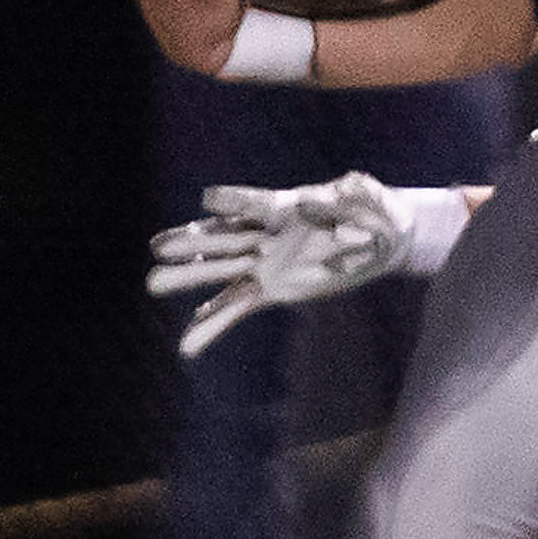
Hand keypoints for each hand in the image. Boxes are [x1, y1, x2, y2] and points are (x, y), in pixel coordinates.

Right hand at [147, 173, 415, 356]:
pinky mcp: (274, 290)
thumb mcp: (372, 197)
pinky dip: (213, 323)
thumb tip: (330, 195)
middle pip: (226, 237)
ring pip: (222, 273)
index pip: (257, 203)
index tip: (209, 199)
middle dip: (192, 243)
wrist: (384, 237)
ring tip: (152, 284)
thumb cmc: (377, 208)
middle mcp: (269, 234)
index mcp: (289, 206)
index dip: (235, 200)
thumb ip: (354, 194)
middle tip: (157, 248)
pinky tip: (188, 343)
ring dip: (189, 279)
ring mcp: (267, 263)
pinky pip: (238, 307)